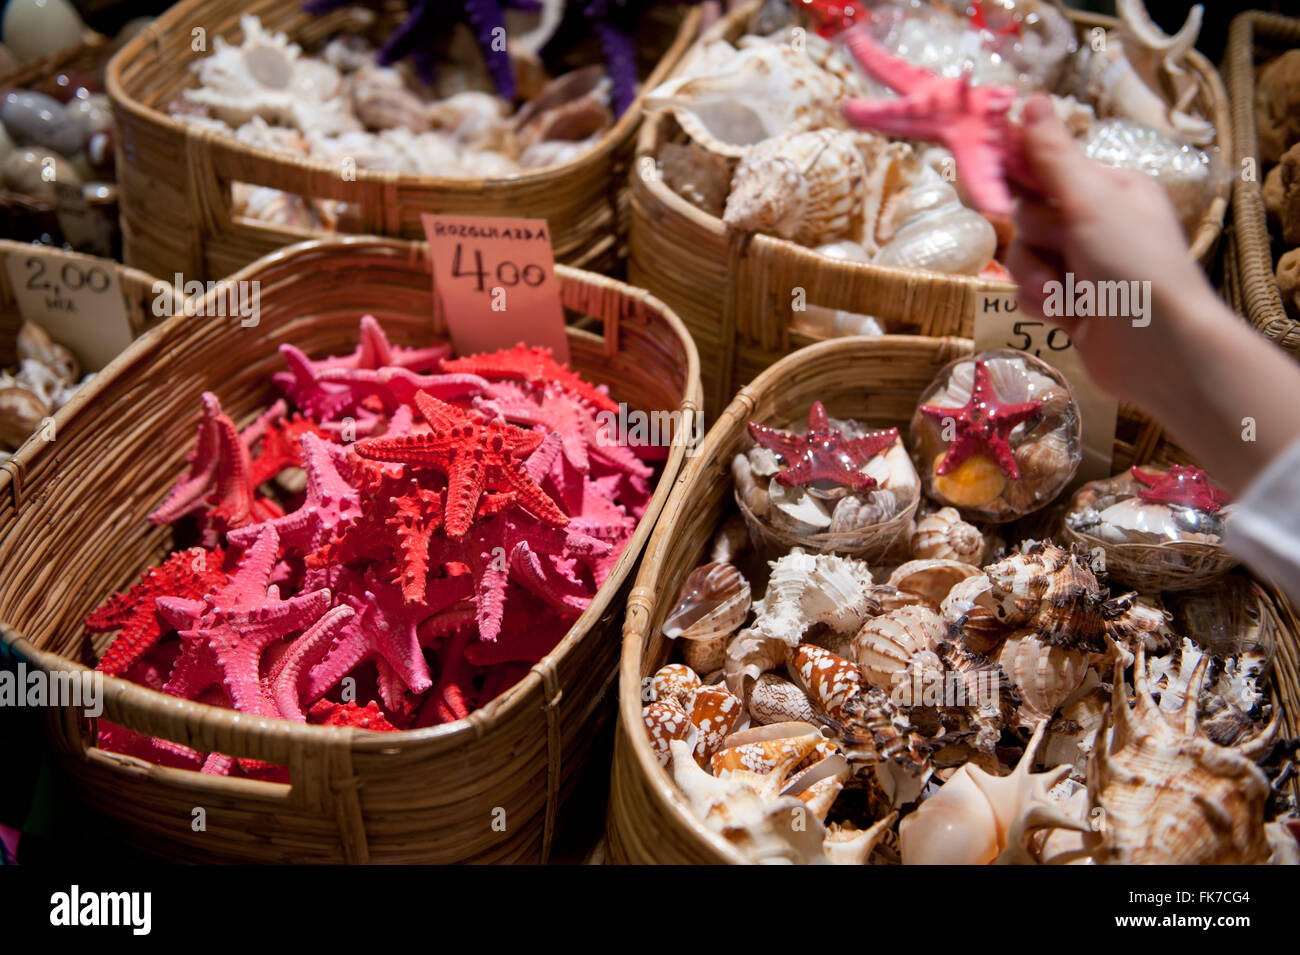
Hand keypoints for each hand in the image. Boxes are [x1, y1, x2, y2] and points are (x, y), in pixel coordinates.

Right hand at [1005, 95, 1216, 407]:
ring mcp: (1082, 265)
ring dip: (1038, 277)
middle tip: (1067, 247)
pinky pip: (1029, 293)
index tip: (995, 181)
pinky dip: (1043, 304)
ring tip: (1069, 294)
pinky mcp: (1070, 303)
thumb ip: (1053, 155)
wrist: (1158, 349)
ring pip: (1024, 257)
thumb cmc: (1133, 264)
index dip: (1020, 175)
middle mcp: (1095, 222)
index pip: (1045, 166)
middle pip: (1028, 215)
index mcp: (1108, 187)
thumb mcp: (1091, 201)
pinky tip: (1070, 317)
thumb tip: (1030, 99)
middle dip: (1038, 238)